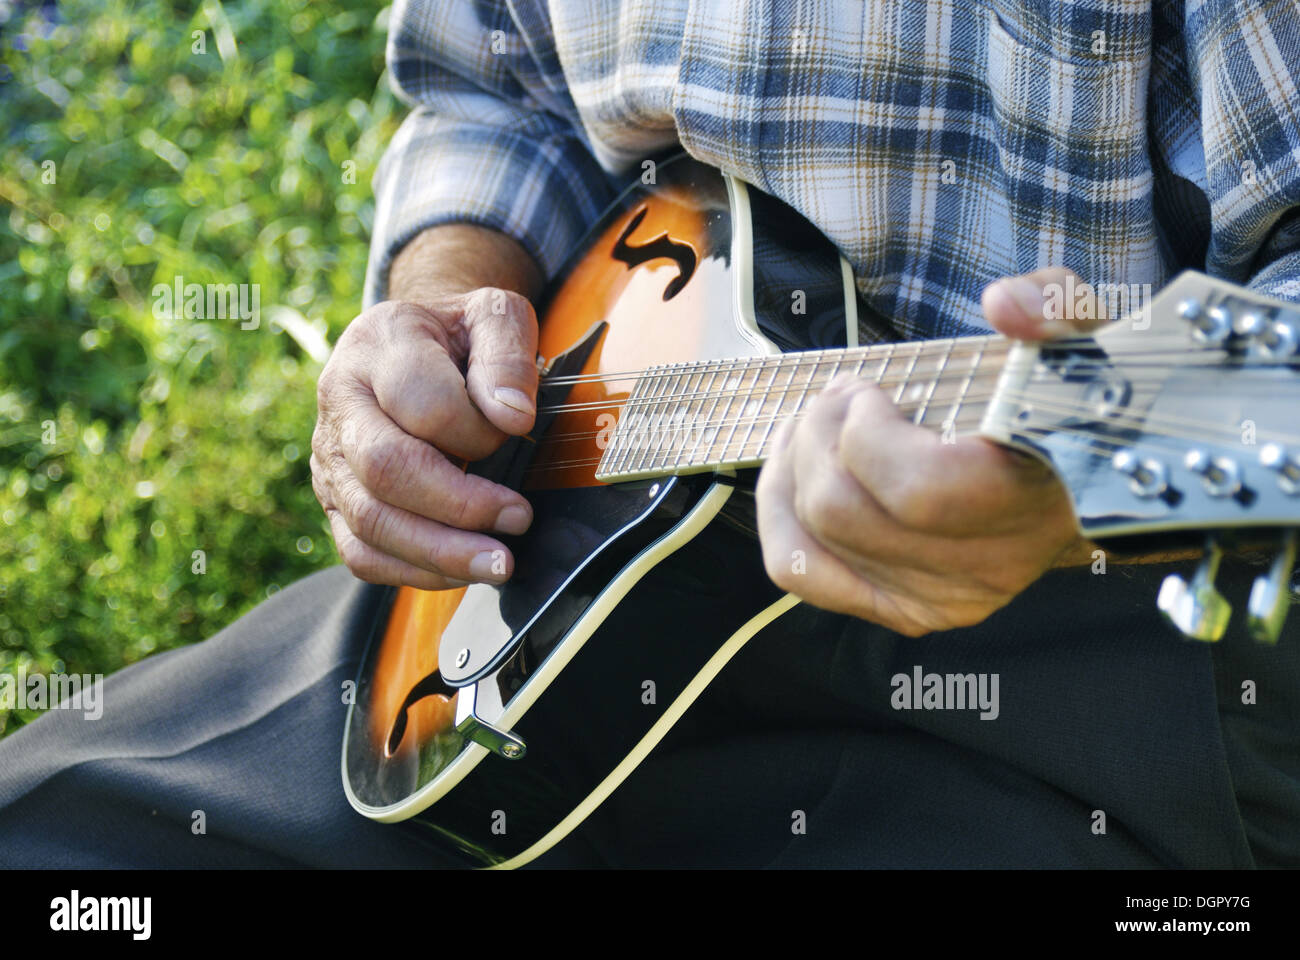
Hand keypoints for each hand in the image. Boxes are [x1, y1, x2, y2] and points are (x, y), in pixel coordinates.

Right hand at [311, 288, 539, 588]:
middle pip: (386, 468)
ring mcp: (330, 455)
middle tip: (518, 520)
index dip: (476, 431)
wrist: (412, 343)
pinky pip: (361, 553)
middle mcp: (340, 400)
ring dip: (440, 552)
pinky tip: (460, 572)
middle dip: (459, 506)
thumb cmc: (459, 335)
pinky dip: (413, 572)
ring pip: (370, 520)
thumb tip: (511, 417)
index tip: (519, 432)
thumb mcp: (493, 315)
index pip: (422, 403)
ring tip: (498, 563)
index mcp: (379, 344)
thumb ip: (507, 354)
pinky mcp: (335, 500)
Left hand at [755, 267, 1104, 635]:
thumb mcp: (1081, 338)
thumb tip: (1006, 305)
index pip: (916, 492)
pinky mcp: (905, 608)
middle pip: (843, 513)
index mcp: (1030, 503)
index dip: (865, 433)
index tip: (871, 392)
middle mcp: (983, 567)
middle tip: (838, 396)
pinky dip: (780, 517)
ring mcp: (940, 597)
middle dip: (816, 436)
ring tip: (815, 425)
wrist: (1091, 482)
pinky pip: (803, 572)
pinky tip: (795, 470)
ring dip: (792, 468)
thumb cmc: (1070, 407)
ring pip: (812, 541)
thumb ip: (1056, 306)